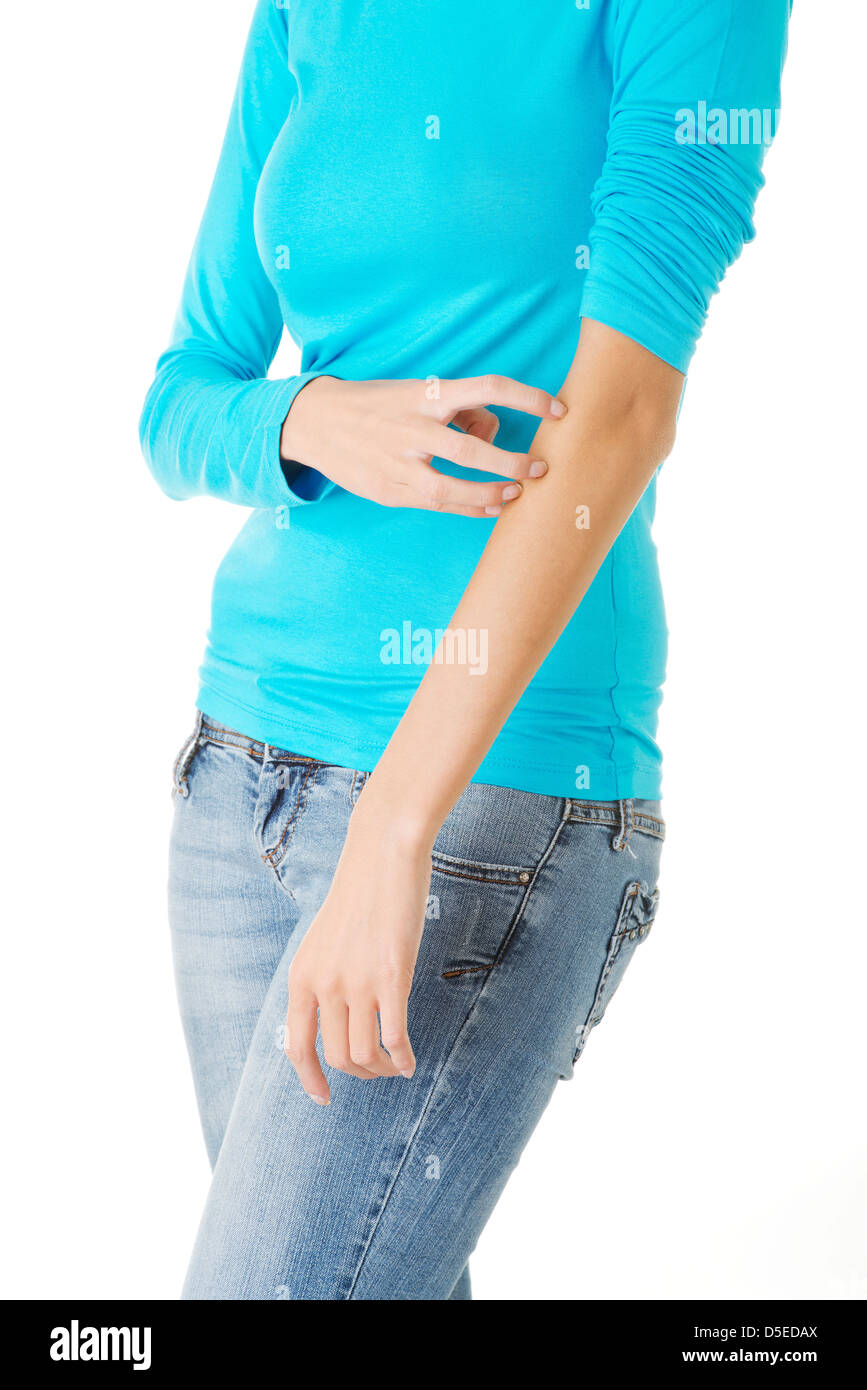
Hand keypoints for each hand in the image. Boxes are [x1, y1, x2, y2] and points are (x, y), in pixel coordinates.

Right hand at [280, 374, 566, 517]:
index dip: (527, 398)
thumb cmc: (379, 405)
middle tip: (541, 469)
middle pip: (474, 449)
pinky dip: (469, 506)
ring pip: (455, 486)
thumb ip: (457, 411)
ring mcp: (400, 463)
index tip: (559, 409)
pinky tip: (489, 507)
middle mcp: (414, 428)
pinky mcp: (389, 490)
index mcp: (426, 395)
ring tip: (516, 493)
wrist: (315, 422)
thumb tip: (492, 434)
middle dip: (513, 463)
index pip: (488, 388)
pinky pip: (438, 503)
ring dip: (492, 492)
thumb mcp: (417, 393)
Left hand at [283, 798, 434, 1103]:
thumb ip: (322, 977)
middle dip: (359, 1075)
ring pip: (366, 1054)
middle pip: (338, 1057)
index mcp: (302, 976)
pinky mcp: (391, 977)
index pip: (297, 1046)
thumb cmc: (359, 894)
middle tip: (378, 1072)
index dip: (310, 1078)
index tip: (324, 1097)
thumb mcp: (323, 940)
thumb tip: (333, 1018)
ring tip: (397, 1067)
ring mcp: (357, 983)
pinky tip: (411, 1061)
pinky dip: (403, 1058)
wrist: (382, 856)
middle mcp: (323, 985)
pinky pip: (395, 1037)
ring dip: (383, 1070)